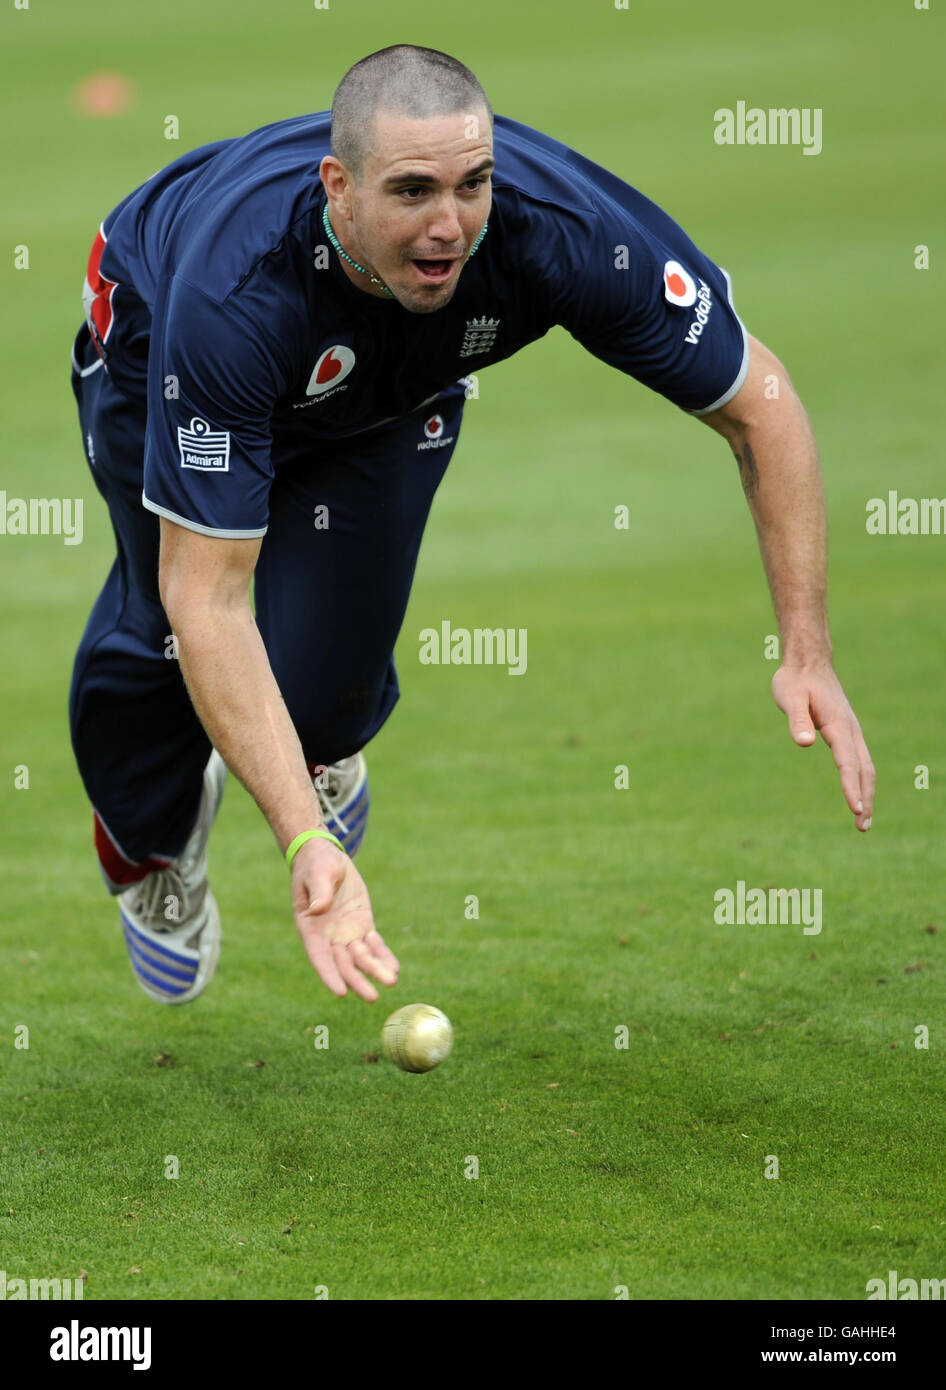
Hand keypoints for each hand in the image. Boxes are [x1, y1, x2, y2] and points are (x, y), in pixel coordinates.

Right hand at [290, 838, 399, 999]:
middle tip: (373, 996)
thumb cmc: (315, 864)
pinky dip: (383, 956)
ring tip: (391, 982)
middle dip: (358, 980)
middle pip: (344, 964)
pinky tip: (394, 968)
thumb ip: (319, 891)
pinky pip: (374, 945)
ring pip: (361, 958)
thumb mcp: (316, 873)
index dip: (329, 975)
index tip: (341, 992)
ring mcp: (346, 933)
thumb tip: (319, 908)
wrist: (325, 857)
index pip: (319, 957)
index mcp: (310, 928)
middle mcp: (328, 937)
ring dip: (375, 970)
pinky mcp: (362, 926)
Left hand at [771, 663, 874, 830]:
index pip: (847, 761)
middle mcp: (850, 729)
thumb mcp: (789, 697)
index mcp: (838, 724)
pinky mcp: (846, 731)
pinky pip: (859, 760)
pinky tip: (858, 794)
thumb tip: (804, 743)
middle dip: (865, 798)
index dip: (850, 786)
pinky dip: (862, 780)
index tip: (854, 809)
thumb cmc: (795, 681)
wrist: (808, 662)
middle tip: (863, 826)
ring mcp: (851, 730)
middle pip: (864, 769)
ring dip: (866, 793)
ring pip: (865, 766)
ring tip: (863, 820)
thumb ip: (797, 720)